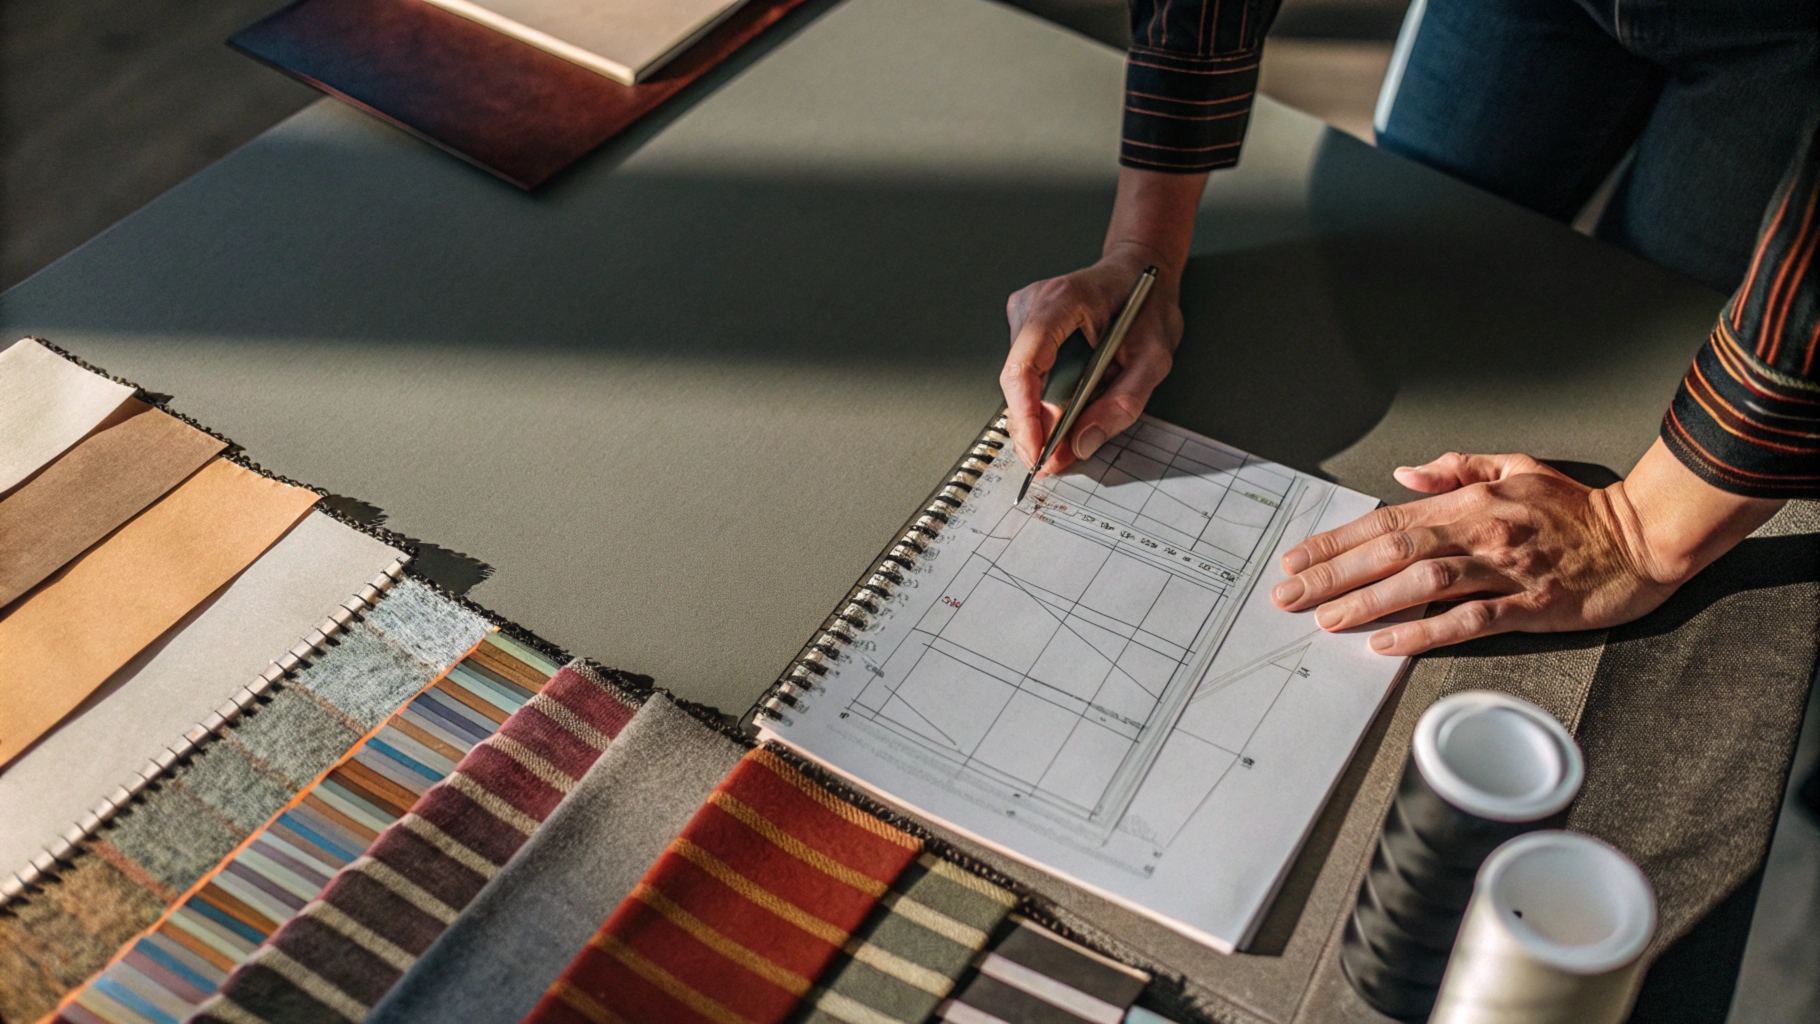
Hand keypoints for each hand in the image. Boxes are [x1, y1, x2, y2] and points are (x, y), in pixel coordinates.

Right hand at [1002, 246, 1182, 473]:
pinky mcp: (1024, 326)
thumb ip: (1124, 402)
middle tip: (1052, 463)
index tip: (1039, 451)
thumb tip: (1082, 444)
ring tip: (1064, 436)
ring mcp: (1024, 314)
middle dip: (1033, 428)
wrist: (1143, 270)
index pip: (1025, 364)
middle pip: (1017, 381)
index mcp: (1062, 301)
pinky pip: (1026, 375)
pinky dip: (1042, 401)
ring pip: (1019, 383)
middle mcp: (1032, 304)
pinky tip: (1063, 409)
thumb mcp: (1155, 356)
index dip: (1025, 414)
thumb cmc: (1148, 304)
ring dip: (1039, 415)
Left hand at [1269, 442, 1783, 654]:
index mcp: (1471, 501)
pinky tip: (1389, 642)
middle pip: (1391, 550)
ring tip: (1326, 619)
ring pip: (1421, 583)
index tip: (1297, 559)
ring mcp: (1505, 568)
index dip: (1337, 540)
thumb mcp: (1517, 467)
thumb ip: (1458, 469)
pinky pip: (1468, 620)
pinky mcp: (1532, 605)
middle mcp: (1481, 530)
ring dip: (1368, 602)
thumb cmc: (1580, 508)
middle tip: (1289, 595)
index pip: (1387, 519)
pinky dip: (1424, 631)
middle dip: (1334, 573)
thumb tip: (1405, 474)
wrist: (1647, 536)